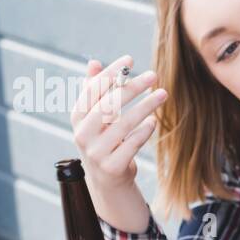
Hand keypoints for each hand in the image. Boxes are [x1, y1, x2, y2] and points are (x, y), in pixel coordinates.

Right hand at [71, 54, 165, 192]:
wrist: (107, 181)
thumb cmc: (104, 141)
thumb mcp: (95, 118)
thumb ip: (94, 91)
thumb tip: (93, 62)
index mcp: (77, 118)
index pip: (92, 90)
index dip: (110, 73)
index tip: (129, 59)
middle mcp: (82, 135)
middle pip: (108, 105)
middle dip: (132, 88)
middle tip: (153, 75)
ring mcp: (96, 152)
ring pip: (124, 124)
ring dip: (146, 106)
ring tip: (162, 94)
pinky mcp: (112, 167)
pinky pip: (132, 144)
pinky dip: (144, 131)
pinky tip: (154, 121)